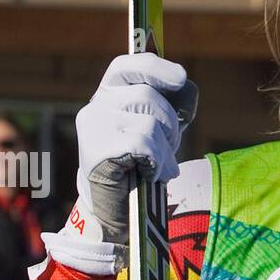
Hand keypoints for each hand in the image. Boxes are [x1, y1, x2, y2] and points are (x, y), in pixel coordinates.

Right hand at [42, 53, 197, 275]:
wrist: (113, 212)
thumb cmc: (137, 171)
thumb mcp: (152, 133)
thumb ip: (165, 108)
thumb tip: (185, 87)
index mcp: (107, 98)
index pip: (127, 66)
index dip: (155, 67)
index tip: (180, 78)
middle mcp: (95, 106)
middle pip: (148, 96)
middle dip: (169, 126)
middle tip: (167, 151)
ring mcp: (93, 127)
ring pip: (149, 121)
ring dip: (165, 148)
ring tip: (157, 166)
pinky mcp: (97, 150)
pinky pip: (144, 144)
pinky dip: (156, 161)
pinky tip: (150, 173)